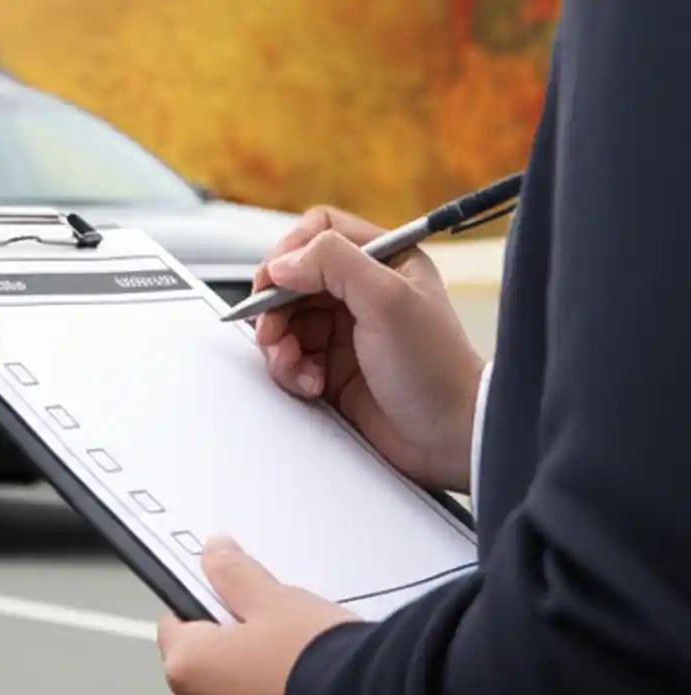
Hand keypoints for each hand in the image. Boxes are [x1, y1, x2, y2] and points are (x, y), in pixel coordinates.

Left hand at [158, 535, 357, 694]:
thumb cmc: (317, 661)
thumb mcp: (274, 600)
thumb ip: (235, 575)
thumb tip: (215, 552)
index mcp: (188, 667)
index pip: (174, 621)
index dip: (202, 600)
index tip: (227, 592)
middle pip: (201, 658)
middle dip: (229, 638)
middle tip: (269, 622)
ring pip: (228, 686)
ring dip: (249, 670)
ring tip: (292, 653)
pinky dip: (266, 694)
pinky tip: (299, 683)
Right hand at [254, 206, 485, 492]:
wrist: (448, 439)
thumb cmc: (435, 370)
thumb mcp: (387, 300)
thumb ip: (334, 264)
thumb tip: (283, 263)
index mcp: (383, 261)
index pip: (320, 232)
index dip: (290, 253)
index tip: (274, 282)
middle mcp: (361, 291)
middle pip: (293, 279)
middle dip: (275, 307)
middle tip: (272, 332)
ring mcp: (345, 330)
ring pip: (285, 320)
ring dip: (279, 345)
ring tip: (294, 366)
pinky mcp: (332, 367)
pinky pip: (290, 357)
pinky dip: (290, 371)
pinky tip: (311, 385)